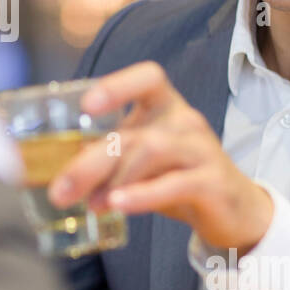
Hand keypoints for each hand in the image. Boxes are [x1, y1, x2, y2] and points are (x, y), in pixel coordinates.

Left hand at [48, 61, 272, 252]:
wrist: (234, 211)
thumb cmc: (177, 179)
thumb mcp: (140, 163)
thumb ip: (106, 160)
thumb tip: (55, 176)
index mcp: (167, 107)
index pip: (148, 78)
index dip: (117, 85)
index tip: (87, 104)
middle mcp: (186, 121)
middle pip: (134, 132)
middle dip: (91, 161)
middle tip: (60, 190)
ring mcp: (202, 150)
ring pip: (152, 151)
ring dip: (113, 178)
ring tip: (90, 204)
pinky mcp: (212, 182)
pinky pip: (174, 184)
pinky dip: (142, 195)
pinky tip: (117, 206)